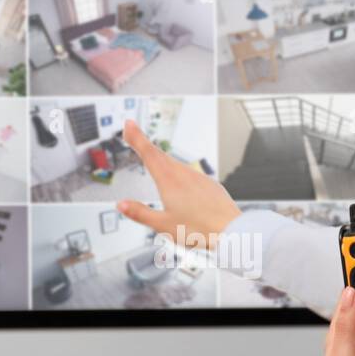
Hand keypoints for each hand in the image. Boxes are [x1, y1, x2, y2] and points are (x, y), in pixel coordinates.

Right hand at [115, 120, 241, 239]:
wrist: (232, 231)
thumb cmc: (200, 230)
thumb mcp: (163, 225)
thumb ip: (141, 214)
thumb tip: (122, 204)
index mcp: (169, 181)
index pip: (149, 153)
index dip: (137, 137)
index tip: (129, 124)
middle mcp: (184, 175)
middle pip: (161, 155)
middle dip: (146, 145)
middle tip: (135, 135)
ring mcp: (199, 178)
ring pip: (176, 164)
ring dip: (162, 159)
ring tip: (153, 159)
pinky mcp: (210, 185)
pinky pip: (189, 174)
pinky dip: (178, 172)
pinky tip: (179, 183)